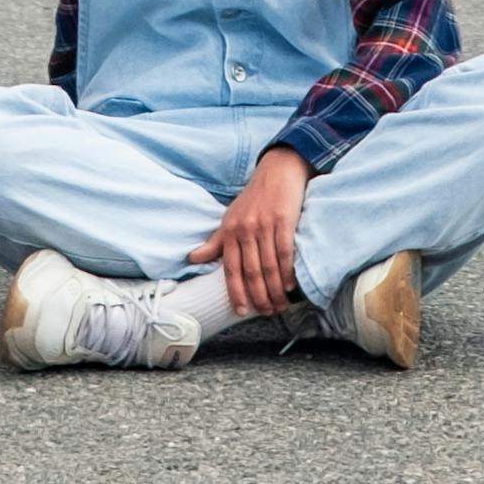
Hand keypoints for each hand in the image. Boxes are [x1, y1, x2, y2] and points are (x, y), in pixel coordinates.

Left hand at [195, 144, 307, 323]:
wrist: (278, 170)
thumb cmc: (254, 197)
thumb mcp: (231, 217)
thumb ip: (216, 242)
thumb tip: (193, 259)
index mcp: (229, 231)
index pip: (231, 269)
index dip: (236, 293)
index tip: (242, 311)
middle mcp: (245, 229)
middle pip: (251, 272)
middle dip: (259, 297)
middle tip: (267, 312)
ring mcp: (264, 225)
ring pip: (269, 267)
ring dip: (275, 290)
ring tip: (280, 305)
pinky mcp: (284, 220)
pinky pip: (285, 253)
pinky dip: (287, 272)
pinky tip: (290, 286)